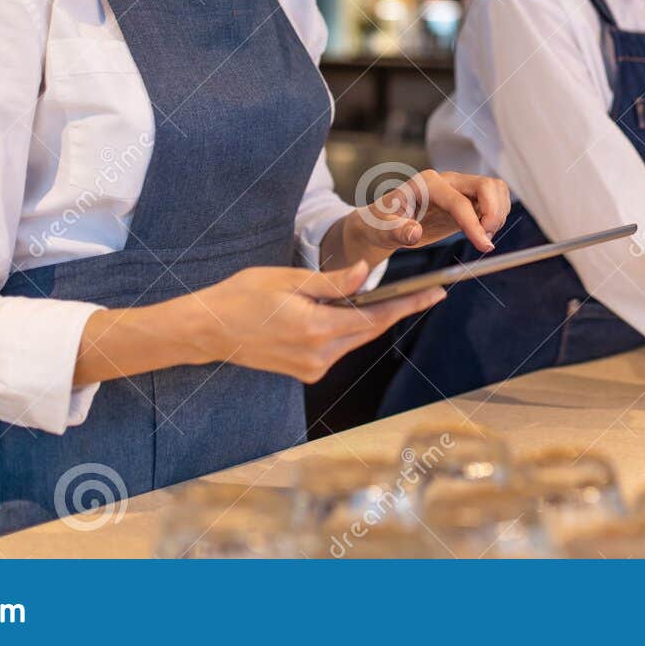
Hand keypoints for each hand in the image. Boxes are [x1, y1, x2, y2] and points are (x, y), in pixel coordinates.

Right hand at [197, 262, 443, 382]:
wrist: (207, 330)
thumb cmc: (242, 296)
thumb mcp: (288, 280)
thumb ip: (331, 282)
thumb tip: (367, 274)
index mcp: (316, 328)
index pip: (375, 315)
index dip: (410, 304)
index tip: (437, 293)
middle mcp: (318, 355)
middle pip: (370, 330)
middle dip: (400, 311)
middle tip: (430, 292)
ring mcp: (312, 367)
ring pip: (356, 339)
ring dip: (373, 319)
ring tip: (398, 297)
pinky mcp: (305, 371)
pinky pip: (339, 346)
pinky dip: (350, 328)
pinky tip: (355, 312)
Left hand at [341, 168, 510, 265]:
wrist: (383, 220)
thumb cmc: (380, 222)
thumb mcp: (381, 230)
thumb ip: (397, 231)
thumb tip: (414, 232)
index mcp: (427, 184)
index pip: (459, 201)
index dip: (475, 224)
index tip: (484, 247)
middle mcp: (447, 180)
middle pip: (487, 185)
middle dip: (495, 213)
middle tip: (485, 241)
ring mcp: (459, 188)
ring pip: (495, 189)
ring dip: (498, 214)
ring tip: (482, 238)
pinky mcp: (466, 200)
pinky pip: (493, 200)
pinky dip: (496, 216)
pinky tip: (482, 234)